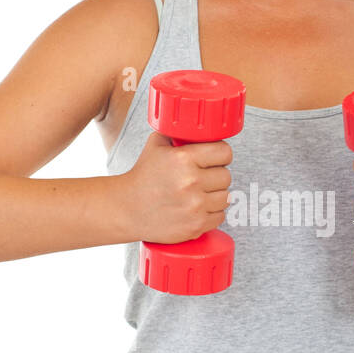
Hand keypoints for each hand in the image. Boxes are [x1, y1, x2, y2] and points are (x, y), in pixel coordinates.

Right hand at [112, 130, 232, 244]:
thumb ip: (177, 134)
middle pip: (226, 176)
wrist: (127, 209)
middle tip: (204, 178)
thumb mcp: (156, 146)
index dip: (221, 155)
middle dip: (217, 176)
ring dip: (216, 195)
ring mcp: (195, 206)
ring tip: (201, 193)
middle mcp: (191, 181)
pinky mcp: (196, 225)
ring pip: (225, 197)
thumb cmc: (142, 178)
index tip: (216, 159)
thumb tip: (196, 127)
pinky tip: (198, 208)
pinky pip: (220, 216)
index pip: (224, 153)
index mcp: (184, 158)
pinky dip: (212, 213)